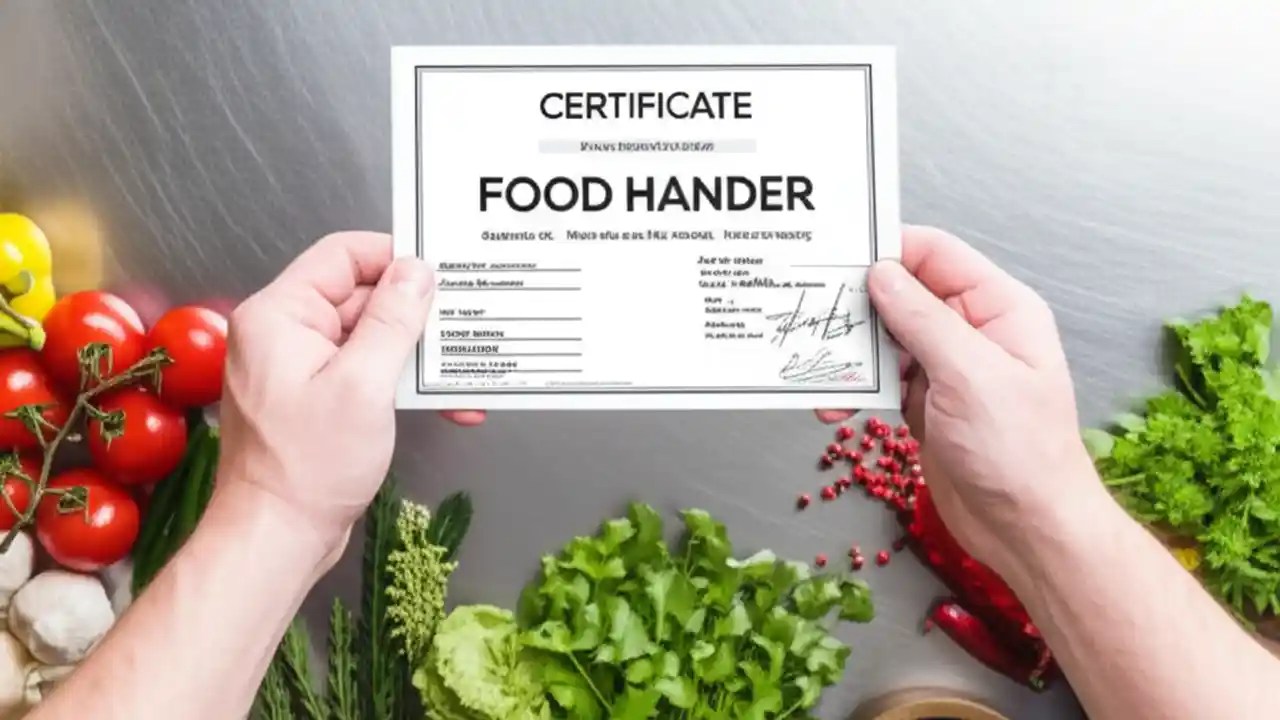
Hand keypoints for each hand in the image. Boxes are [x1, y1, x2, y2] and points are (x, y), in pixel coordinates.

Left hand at [215, 232, 483, 554]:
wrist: (275, 538)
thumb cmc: (307, 467)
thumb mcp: (364, 384)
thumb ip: (393, 319)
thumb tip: (417, 271)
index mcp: (279, 316)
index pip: (342, 255)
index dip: (395, 257)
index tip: (441, 269)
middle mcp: (282, 334)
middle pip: (360, 298)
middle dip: (416, 316)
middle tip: (463, 324)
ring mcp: (298, 369)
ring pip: (369, 339)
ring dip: (416, 357)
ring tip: (462, 374)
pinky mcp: (315, 400)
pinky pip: (364, 373)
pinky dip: (401, 386)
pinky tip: (445, 404)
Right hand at [817, 226, 1096, 580]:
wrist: (1027, 530)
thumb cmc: (1021, 455)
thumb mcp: (969, 375)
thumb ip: (922, 319)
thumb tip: (882, 274)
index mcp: (999, 309)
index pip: (936, 255)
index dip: (888, 249)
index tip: (840, 256)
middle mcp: (973, 332)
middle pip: (903, 295)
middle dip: (858, 308)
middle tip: (816, 316)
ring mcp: (948, 370)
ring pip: (885, 341)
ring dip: (850, 356)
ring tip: (820, 370)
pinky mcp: (926, 404)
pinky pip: (881, 382)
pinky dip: (854, 389)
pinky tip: (833, 403)